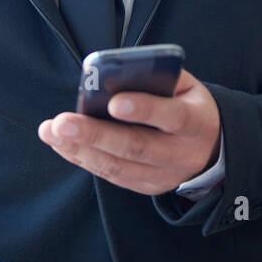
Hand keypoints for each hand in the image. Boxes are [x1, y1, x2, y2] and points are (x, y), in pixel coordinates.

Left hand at [38, 68, 221, 195]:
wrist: (209, 146)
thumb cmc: (186, 104)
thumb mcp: (184, 86)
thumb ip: (155, 78)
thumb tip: (112, 75)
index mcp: (196, 122)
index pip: (172, 116)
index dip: (144, 109)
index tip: (113, 103)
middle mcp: (181, 154)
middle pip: (136, 147)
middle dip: (95, 135)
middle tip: (62, 123)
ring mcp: (164, 175)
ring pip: (118, 167)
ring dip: (80, 149)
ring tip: (52, 132)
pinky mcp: (148, 187)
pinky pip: (111, 175)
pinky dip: (83, 159)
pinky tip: (61, 144)